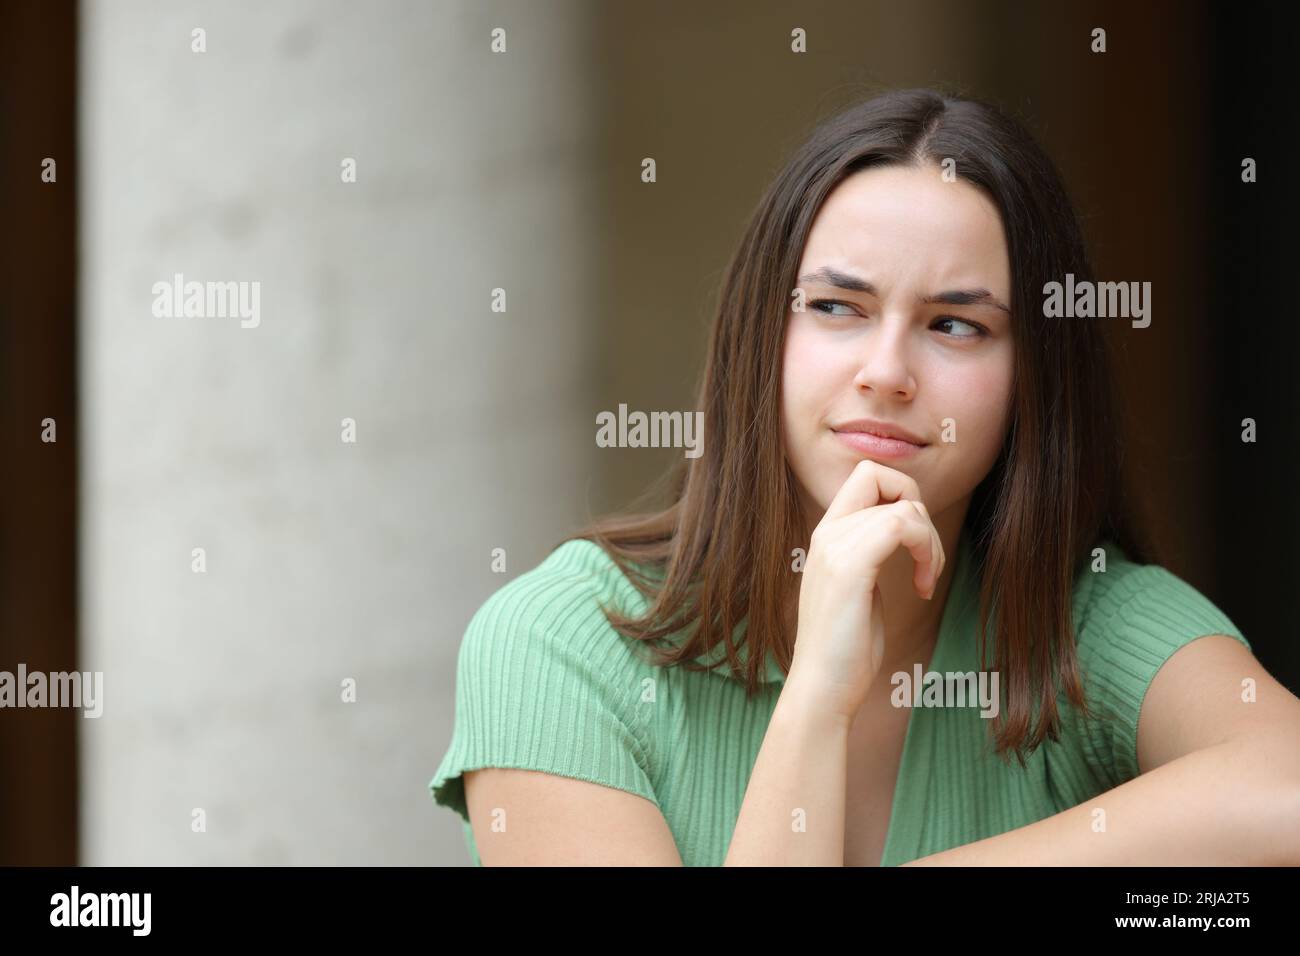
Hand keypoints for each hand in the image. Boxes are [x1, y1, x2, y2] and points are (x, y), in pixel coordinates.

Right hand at [786, 459, 944, 721]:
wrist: (823, 688)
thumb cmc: (846, 649)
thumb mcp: (860, 587)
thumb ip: (871, 553)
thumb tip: (903, 530)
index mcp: (827, 535)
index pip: (864, 476)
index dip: (900, 494)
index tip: (913, 541)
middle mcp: (826, 533)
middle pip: (878, 473)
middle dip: (915, 502)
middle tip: (923, 552)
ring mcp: (835, 547)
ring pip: (903, 506)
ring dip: (931, 541)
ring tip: (927, 577)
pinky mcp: (850, 567)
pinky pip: (902, 525)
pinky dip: (927, 551)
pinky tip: (923, 585)